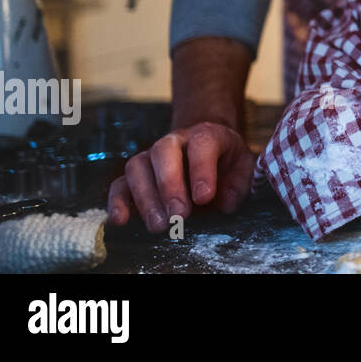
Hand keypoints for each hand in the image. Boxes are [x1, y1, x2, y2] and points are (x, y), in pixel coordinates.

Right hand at [107, 122, 254, 232]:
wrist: (206, 149)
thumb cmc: (225, 162)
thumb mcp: (243, 168)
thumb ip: (238, 184)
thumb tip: (224, 203)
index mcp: (206, 135)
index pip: (202, 143)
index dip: (202, 170)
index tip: (204, 198)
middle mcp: (174, 141)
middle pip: (163, 152)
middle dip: (170, 185)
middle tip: (180, 216)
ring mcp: (150, 156)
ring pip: (137, 168)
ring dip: (146, 198)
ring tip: (160, 225)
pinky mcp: (134, 176)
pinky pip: (119, 184)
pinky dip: (117, 202)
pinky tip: (121, 220)